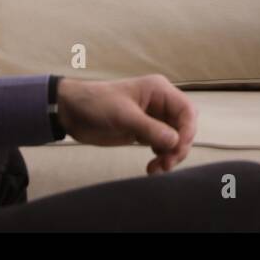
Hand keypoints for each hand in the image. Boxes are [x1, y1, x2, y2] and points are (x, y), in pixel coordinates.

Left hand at [56, 75, 196, 174]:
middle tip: (167, 163)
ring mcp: (153, 118)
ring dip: (171, 154)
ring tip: (156, 169)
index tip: (177, 149)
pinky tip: (152, 166)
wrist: (71, 112)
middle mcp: (160, 103)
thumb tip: (176, 141)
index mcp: (159, 91)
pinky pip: (163, 145)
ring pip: (175, 138)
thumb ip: (151, 129)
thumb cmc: (96, 104)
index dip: (188, 131)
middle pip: (185, 126)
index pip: (187, 110)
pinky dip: (162, 156)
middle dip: (180, 145)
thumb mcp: (123, 116)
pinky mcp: (144, 131)